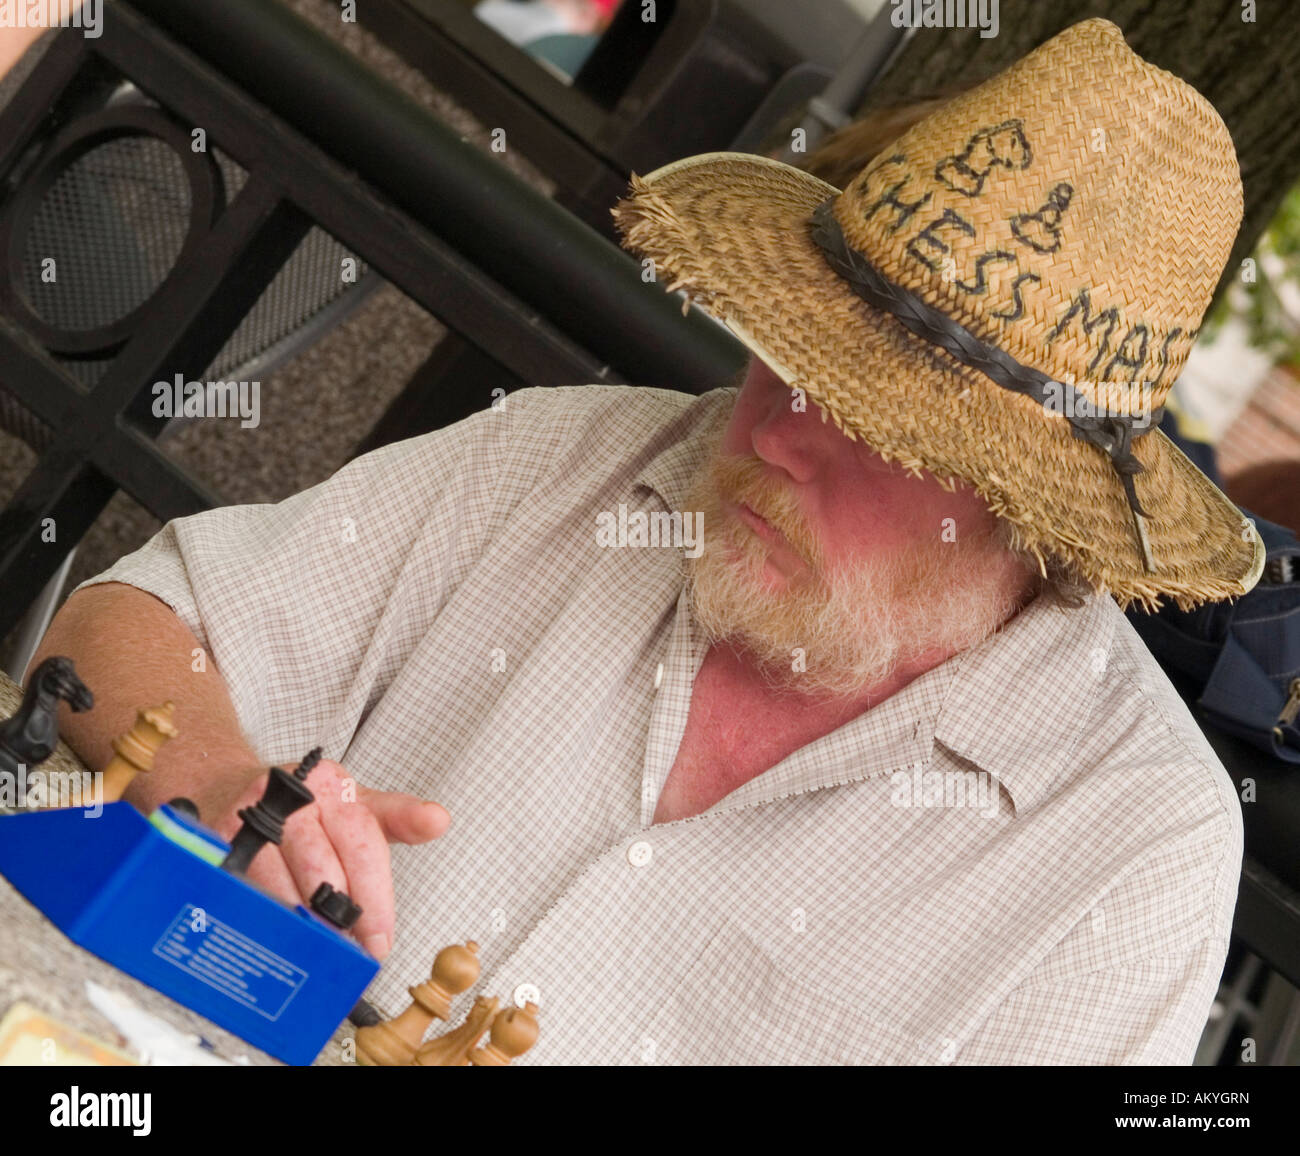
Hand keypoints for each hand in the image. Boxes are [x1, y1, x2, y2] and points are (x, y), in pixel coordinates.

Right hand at [213, 758, 448, 959]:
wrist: (235, 787)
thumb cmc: (307, 811)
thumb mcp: (359, 807)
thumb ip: (400, 819)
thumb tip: (439, 819)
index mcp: (337, 787)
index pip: (364, 842)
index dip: (375, 895)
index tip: (382, 939)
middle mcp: (295, 797)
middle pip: (323, 866)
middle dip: (340, 916)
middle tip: (352, 952)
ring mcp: (254, 816)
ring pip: (279, 880)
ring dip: (299, 921)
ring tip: (318, 948)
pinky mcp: (219, 839)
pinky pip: (242, 886)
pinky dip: (260, 914)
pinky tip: (275, 931)